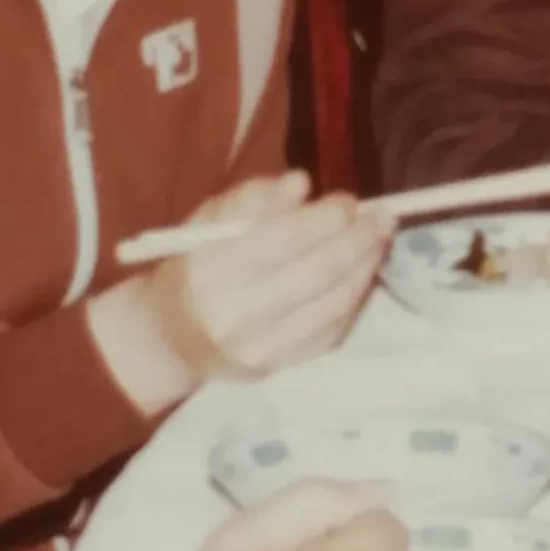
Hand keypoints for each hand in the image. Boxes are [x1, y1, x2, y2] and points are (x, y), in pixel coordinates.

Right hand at [88, 172, 390, 415]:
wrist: (169, 338)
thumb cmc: (192, 267)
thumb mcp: (208, 223)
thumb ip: (252, 200)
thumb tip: (301, 183)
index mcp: (207, 271)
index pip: (281, 240)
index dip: (324, 218)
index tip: (348, 200)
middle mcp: (234, 315)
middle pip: (316, 272)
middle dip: (356, 239)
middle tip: (380, 216)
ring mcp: (260, 348)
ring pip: (332, 303)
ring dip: (366, 266)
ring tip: (380, 239)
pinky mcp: (279, 367)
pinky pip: (332, 330)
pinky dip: (355, 297)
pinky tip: (363, 273)